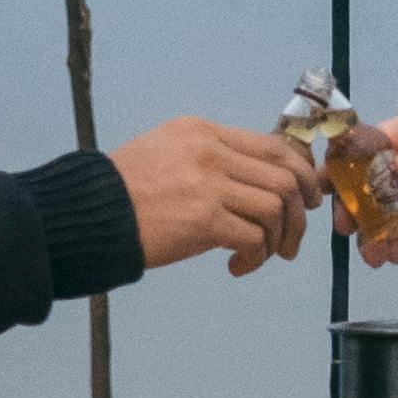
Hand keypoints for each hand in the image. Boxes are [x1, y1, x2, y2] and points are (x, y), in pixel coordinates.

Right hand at [114, 114, 317, 278]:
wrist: (90, 216)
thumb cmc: (123, 192)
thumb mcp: (166, 154)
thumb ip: (210, 160)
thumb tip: (254, 184)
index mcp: (202, 131)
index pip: (272, 145)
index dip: (300, 173)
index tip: (306, 197)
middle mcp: (211, 151)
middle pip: (284, 176)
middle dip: (299, 212)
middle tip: (292, 239)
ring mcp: (209, 183)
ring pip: (276, 206)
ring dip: (278, 238)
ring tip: (263, 257)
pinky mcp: (204, 219)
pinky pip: (254, 238)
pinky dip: (255, 256)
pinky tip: (237, 267)